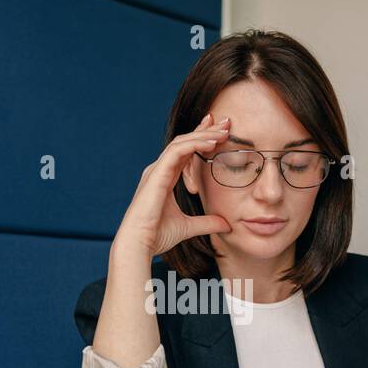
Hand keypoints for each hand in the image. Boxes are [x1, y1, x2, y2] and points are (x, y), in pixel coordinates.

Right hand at [114, 113, 232, 257]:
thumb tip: (227, 225)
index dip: (202, 138)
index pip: (185, 151)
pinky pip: (177, 151)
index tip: (220, 131)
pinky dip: (195, 144)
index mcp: (164, 178)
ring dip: (204, 134)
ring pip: (182, 142)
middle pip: (184, 141)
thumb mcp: (189, 227)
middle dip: (206, 130)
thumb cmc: (157, 236)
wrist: (140, 244)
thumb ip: (207, 223)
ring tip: (224, 131)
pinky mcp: (156, 173)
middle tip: (227, 123)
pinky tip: (211, 142)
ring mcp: (156, 170)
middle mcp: (159, 170)